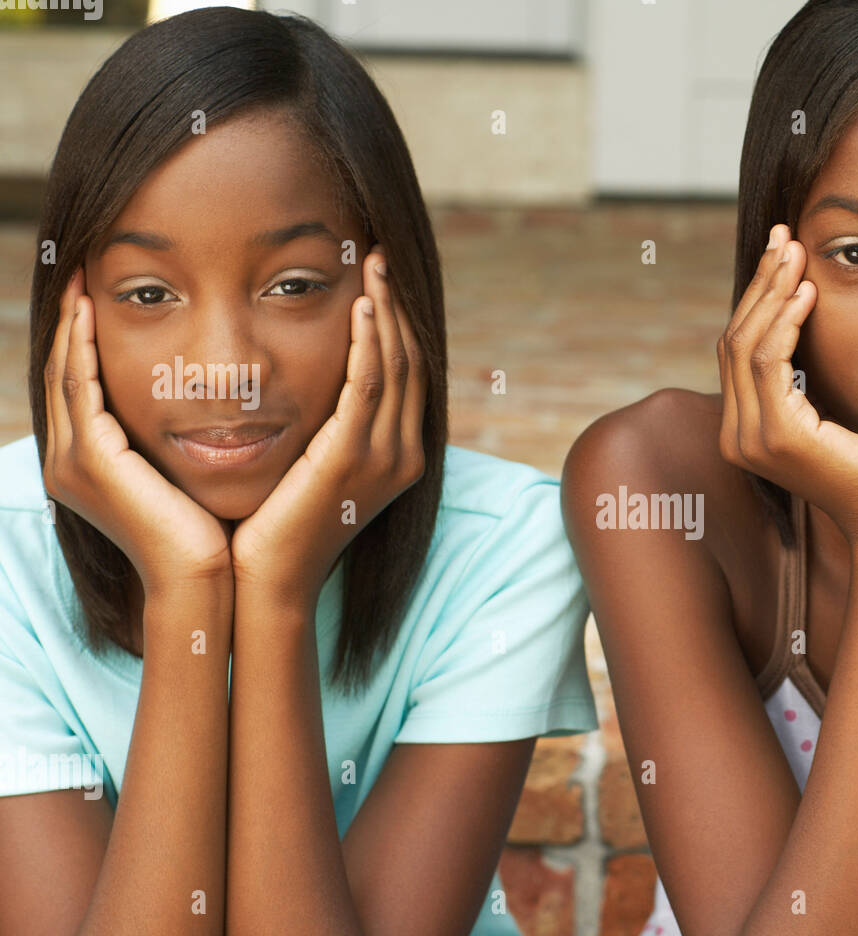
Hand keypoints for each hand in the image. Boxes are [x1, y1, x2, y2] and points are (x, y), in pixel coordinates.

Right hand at [41, 267, 231, 593]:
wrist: (202, 578)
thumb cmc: (207, 534)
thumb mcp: (180, 476)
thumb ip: (170, 442)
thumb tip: (201, 406)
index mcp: (84, 466)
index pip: (75, 387)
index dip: (80, 340)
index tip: (97, 296)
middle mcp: (65, 462)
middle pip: (60, 372)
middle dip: (69, 323)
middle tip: (80, 273)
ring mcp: (72, 462)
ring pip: (63, 373)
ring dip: (71, 324)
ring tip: (82, 280)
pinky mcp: (92, 460)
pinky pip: (80, 387)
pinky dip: (82, 347)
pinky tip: (92, 312)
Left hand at [229, 246, 425, 602]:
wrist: (269, 579)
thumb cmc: (280, 525)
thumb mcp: (317, 466)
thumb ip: (332, 427)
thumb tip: (324, 385)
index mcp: (403, 456)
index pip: (410, 374)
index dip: (399, 323)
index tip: (380, 279)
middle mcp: (404, 455)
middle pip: (410, 362)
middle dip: (397, 306)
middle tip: (379, 256)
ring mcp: (383, 458)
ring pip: (393, 366)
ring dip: (384, 311)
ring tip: (370, 265)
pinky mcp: (351, 458)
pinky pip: (367, 386)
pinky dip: (368, 343)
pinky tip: (360, 306)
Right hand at [719, 224, 857, 548]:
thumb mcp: (834, 413)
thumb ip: (809, 382)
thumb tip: (807, 323)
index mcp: (746, 432)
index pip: (739, 349)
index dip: (757, 297)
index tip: (783, 253)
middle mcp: (738, 437)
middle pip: (734, 339)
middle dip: (760, 282)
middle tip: (785, 236)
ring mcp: (753, 440)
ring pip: (748, 344)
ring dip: (772, 291)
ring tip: (797, 252)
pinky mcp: (780, 437)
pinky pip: (771, 361)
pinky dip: (786, 320)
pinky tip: (809, 291)